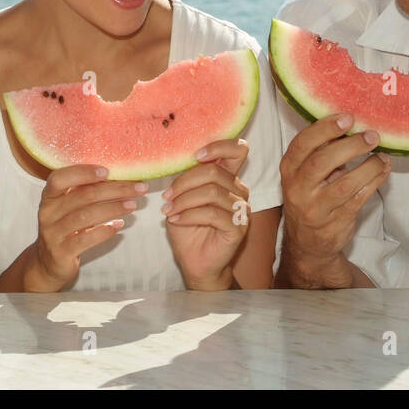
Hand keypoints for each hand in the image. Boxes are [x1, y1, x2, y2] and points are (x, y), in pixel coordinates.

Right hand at [24, 165, 146, 291]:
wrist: (49, 263)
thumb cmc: (65, 227)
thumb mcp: (69, 207)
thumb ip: (84, 191)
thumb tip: (119, 176)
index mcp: (49, 196)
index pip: (60, 178)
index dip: (83, 173)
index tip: (108, 171)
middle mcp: (47, 213)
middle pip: (83, 196)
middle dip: (114, 190)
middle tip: (138, 188)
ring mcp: (52, 234)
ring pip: (86, 216)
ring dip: (113, 208)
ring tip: (132, 205)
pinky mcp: (61, 252)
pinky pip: (85, 239)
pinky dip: (105, 231)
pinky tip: (119, 225)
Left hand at [165, 139, 250, 289]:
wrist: (195, 262)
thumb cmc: (189, 228)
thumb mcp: (183, 198)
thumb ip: (188, 178)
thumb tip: (178, 158)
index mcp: (228, 178)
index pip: (237, 150)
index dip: (218, 146)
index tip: (195, 156)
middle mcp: (239, 190)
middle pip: (214, 172)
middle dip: (185, 182)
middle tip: (167, 196)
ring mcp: (241, 209)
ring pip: (211, 192)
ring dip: (184, 200)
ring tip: (169, 210)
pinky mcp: (238, 227)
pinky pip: (212, 213)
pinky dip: (188, 215)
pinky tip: (175, 220)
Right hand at [279, 114, 388, 288]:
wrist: (308, 243)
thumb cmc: (311, 196)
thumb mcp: (305, 173)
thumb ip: (321, 151)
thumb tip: (351, 123)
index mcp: (289, 168)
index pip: (303, 143)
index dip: (325, 128)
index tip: (348, 118)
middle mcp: (298, 188)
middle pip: (322, 162)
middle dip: (350, 146)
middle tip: (372, 136)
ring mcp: (316, 208)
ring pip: (344, 184)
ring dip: (368, 167)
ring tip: (382, 156)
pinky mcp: (334, 223)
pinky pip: (358, 199)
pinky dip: (374, 182)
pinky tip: (383, 170)